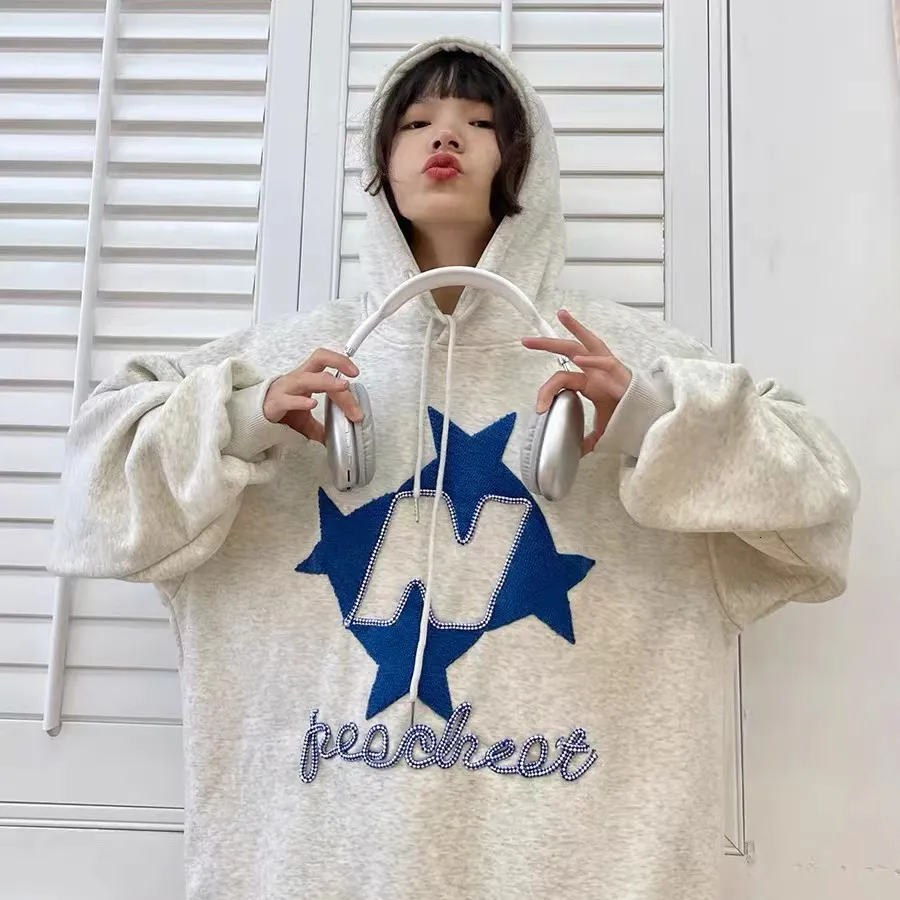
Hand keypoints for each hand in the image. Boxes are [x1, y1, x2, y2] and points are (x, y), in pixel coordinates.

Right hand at [264, 348, 362, 444]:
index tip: (355, 372)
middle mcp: (296, 378)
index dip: (340, 362)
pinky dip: (300, 401)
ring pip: (306, 378)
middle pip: (319, 362)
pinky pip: (287, 400)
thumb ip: (322, 425)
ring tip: (343, 387)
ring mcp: (284, 389)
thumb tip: (338, 437)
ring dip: (327, 382)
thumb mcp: (305, 418)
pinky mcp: (274, 404)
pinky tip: (312, 404)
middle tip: (352, 384)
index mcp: (306, 377)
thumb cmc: (281, 411)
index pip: (325, 362)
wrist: (254, 418)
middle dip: (338, 368)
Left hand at [522, 309, 631, 455]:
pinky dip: (591, 360)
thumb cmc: (627, 413)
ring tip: (561, 315)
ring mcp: (607, 367)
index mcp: (588, 381)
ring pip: (587, 343)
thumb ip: (590, 437)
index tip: (539, 407)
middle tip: (526, 341)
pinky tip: (578, 359)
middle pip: (568, 350)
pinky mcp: (620, 373)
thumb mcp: (604, 426)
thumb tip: (579, 452)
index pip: (562, 377)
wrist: (650, 415)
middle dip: (547, 344)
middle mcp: (595, 369)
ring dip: (574, 328)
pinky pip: (605, 362)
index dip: (547, 391)